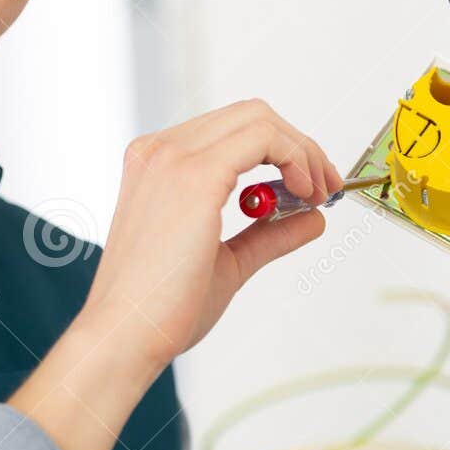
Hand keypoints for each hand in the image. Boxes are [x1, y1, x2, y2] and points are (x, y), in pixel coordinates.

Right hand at [11, 98, 340, 449]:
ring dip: (301, 150)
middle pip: (250, 115)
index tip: (309, 186)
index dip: (280, 150)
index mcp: (157, 165)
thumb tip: (310, 219)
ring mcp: (173, 158)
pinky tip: (305, 193)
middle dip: (298, 145)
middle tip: (324, 187)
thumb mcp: (228, 261)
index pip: (231, 131)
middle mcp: (160, 151)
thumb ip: (267, 234)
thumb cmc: (161, 308)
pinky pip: (263, 138)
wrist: (126, 334)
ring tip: (318, 192)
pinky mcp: (195, 175)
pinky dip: (295, 157)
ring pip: (259, 118)